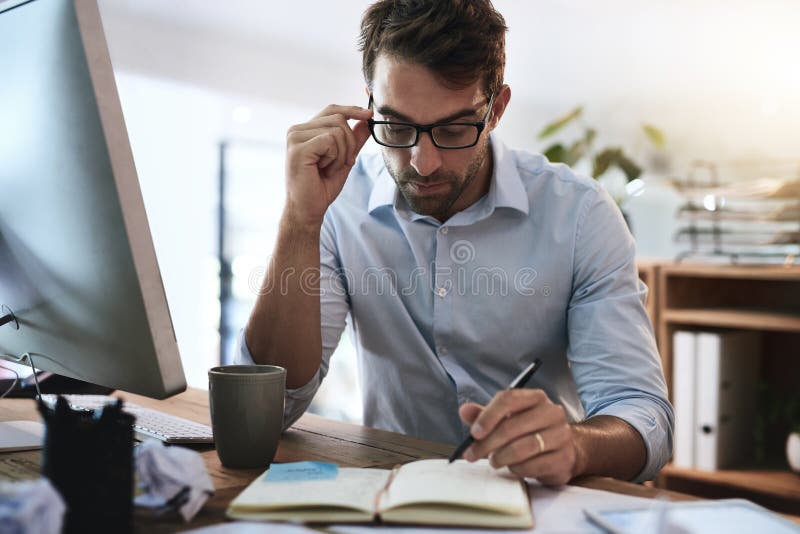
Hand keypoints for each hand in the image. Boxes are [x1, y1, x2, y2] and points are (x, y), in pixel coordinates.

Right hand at [284, 105, 372, 227]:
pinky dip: (335, 158)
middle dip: (349, 143)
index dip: (352, 110)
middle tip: (342, 163)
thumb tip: (366, 119)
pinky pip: (330, 141)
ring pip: (337, 130)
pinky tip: (323, 169)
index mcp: (305, 130)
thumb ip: (354, 139)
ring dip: (341, 153)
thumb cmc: (321, 187)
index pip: (332, 110)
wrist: (308, 209)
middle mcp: (297, 130)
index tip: (369, 115)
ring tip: (329, 168)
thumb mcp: (344, 159)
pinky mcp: (298, 148)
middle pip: (338, 119)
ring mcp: (295, 138)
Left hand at [458, 389, 578, 485]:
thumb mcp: (506, 419)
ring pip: (524, 447)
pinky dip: (517, 469)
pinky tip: (512, 468)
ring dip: (502, 457)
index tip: (474, 433)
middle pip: (513, 426)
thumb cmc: (530, 432)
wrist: (564, 450)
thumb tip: (464, 410)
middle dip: (488, 443)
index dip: (488, 416)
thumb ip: (484, 415)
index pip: (509, 399)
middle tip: (473, 454)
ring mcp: (561, 435)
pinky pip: (534, 465)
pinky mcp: (565, 458)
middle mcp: (552, 412)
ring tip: (493, 461)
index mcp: (536, 397)